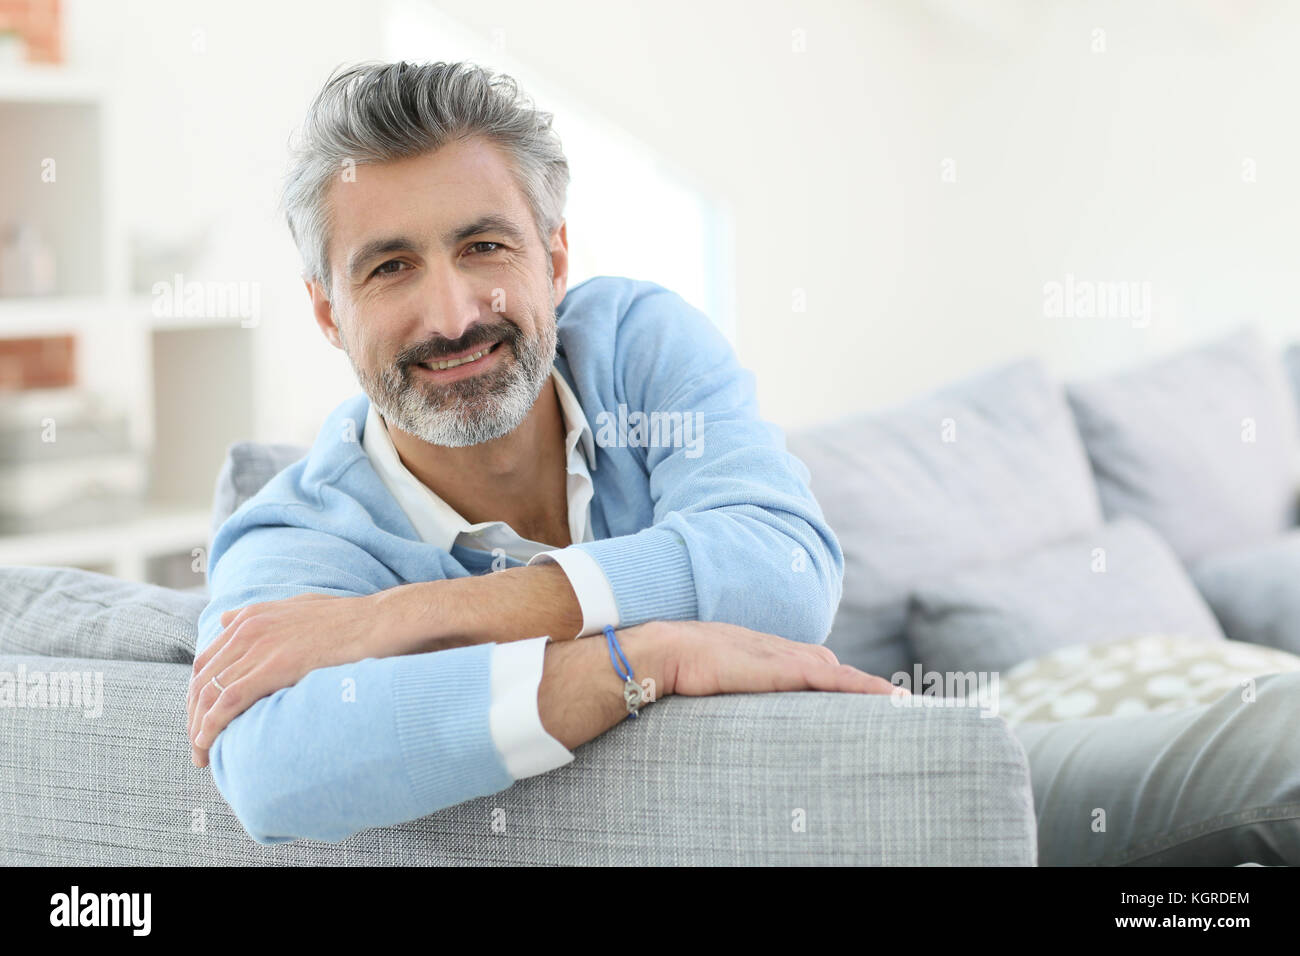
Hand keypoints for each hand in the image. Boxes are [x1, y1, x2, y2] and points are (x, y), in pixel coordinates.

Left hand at [187, 592, 383, 767]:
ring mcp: (259, 647)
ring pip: (209, 693)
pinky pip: (227, 701)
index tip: (202, 719)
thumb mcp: (296, 606)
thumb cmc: (348, 619)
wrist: (377, 621)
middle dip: (194, 715)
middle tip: (199, 744)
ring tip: (202, 754)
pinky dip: (212, 724)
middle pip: (201, 680)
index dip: (198, 694)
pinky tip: (209, 744)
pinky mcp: (273, 667)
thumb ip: (259, 614)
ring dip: (199, 727)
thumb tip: (227, 620)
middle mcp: (247, 630)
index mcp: (250, 617)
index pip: (206, 661)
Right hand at [651, 620, 898, 697]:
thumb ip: (736, 692)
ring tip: (901, 705)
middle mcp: (783, 651)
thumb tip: (735, 711)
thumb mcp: (719, 681)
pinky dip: (862, 687)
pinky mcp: (785, 668)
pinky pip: (834, 678)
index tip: (866, 698)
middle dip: (862, 687)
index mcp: (767, 653)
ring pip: (840, 673)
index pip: (816, 666)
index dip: (841, 682)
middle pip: (834, 669)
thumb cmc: (683, 669)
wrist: (668, 651)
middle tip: (896, 706)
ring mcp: (786, 657)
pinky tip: (886, 697)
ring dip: (871, 689)